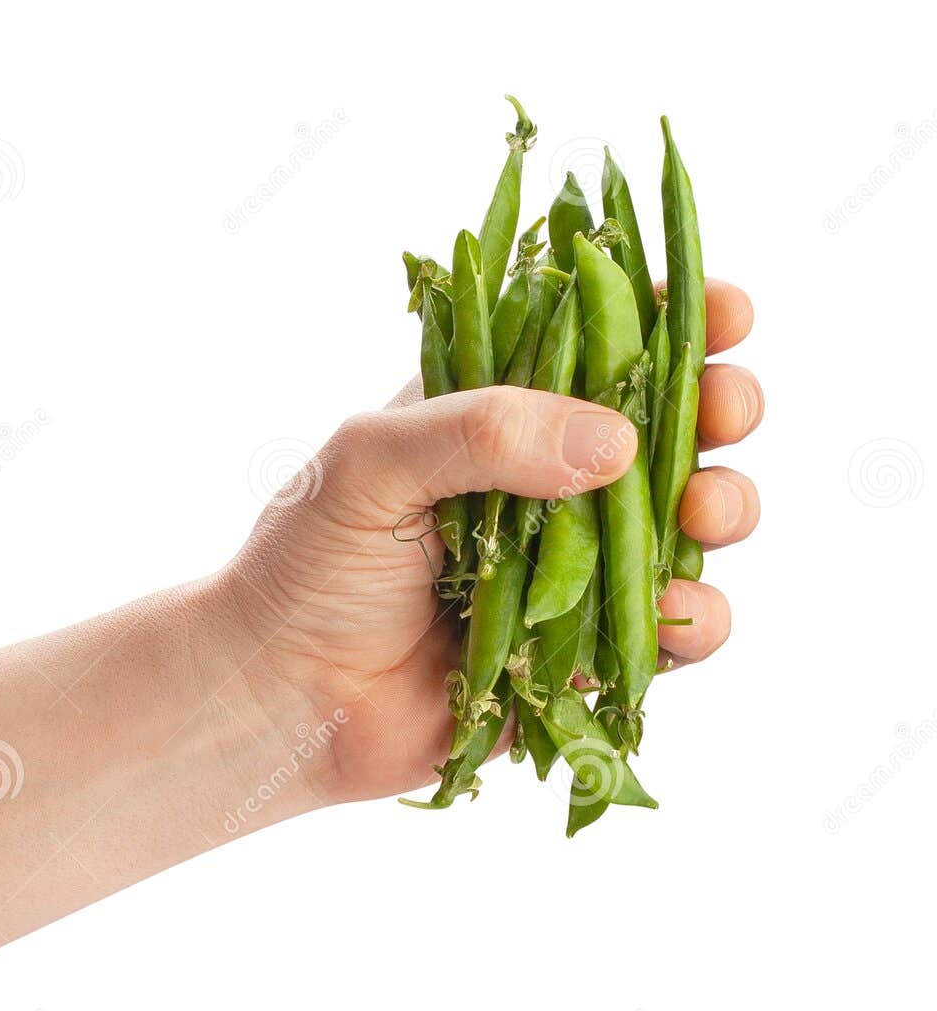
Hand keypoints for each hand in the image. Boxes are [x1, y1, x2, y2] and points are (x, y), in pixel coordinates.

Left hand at [218, 281, 760, 803]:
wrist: (280, 699)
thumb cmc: (305, 567)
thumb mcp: (371, 463)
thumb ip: (480, 431)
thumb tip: (615, 442)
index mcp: (491, 418)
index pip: (596, 347)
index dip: (669, 322)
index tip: (722, 311)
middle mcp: (542, 485)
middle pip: (665, 429)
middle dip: (718, 409)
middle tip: (729, 411)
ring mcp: (570, 569)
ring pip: (685, 526)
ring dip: (723, 507)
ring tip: (708, 511)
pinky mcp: (582, 653)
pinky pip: (668, 632)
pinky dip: (696, 618)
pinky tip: (686, 610)